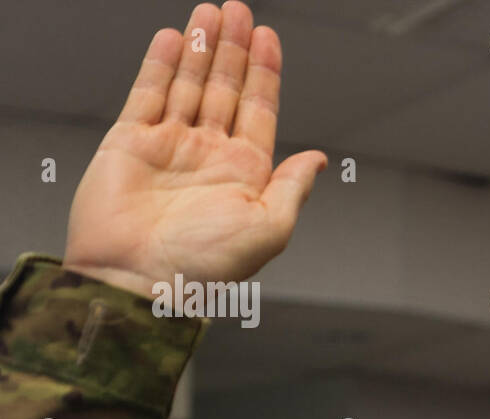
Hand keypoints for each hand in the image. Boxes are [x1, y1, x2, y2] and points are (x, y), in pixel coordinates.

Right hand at [63, 1, 325, 298]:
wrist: (139, 281)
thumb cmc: (205, 267)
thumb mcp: (269, 228)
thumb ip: (293, 188)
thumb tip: (320, 158)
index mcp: (245, 175)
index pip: (259, 111)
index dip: (265, 73)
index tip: (269, 37)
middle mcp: (208, 156)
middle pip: (225, 89)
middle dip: (233, 49)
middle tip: (239, 10)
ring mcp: (169, 147)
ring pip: (188, 84)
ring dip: (200, 47)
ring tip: (211, 11)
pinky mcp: (130, 143)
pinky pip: (147, 94)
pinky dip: (160, 65)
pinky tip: (172, 37)